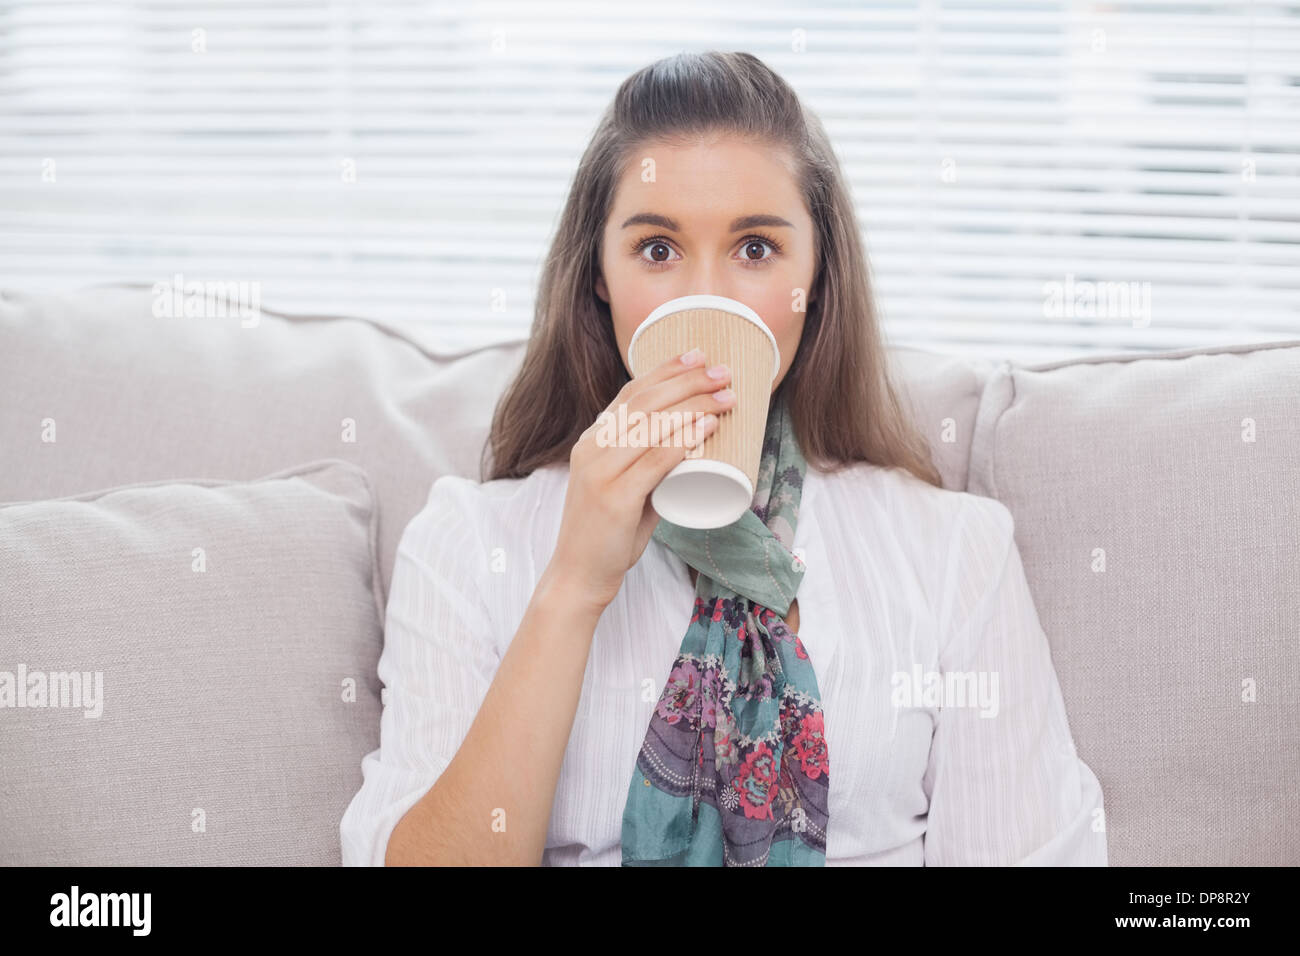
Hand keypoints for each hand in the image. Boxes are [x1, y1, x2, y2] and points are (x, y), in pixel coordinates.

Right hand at [546, 348, 735, 611]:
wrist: (579, 575)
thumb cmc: (608, 534)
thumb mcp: (628, 490)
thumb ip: (653, 469)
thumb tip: (693, 450)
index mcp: (592, 441)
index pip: (630, 393)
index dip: (665, 370)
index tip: (698, 356)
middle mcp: (591, 448)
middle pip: (645, 401)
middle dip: (688, 381)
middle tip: (724, 372)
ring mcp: (600, 472)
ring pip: (652, 425)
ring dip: (694, 405)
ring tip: (726, 396)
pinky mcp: (613, 497)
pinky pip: (654, 460)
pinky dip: (683, 440)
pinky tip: (706, 427)